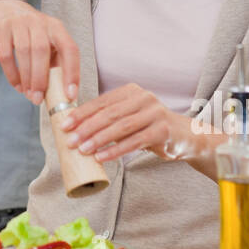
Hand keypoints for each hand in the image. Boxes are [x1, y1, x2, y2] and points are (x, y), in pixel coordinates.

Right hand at [0, 0, 79, 106]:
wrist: (5, 12)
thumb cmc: (32, 34)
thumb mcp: (48, 41)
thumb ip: (56, 62)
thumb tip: (62, 94)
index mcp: (56, 28)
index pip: (70, 49)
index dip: (72, 73)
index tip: (70, 95)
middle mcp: (39, 22)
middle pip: (42, 51)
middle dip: (41, 79)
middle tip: (39, 99)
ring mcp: (18, 23)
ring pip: (23, 52)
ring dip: (26, 78)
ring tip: (28, 94)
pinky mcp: (1, 29)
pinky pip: (6, 55)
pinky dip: (11, 73)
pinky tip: (16, 85)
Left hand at [57, 84, 186, 161]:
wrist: (184, 136)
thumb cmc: (149, 127)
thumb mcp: (130, 117)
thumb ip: (109, 119)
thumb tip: (76, 129)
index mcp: (131, 91)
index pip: (102, 101)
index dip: (81, 113)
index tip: (64, 125)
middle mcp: (143, 98)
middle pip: (109, 114)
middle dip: (87, 128)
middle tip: (70, 140)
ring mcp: (154, 113)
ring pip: (121, 127)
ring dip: (99, 140)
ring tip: (82, 150)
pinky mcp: (162, 130)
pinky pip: (134, 142)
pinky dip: (116, 150)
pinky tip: (102, 157)